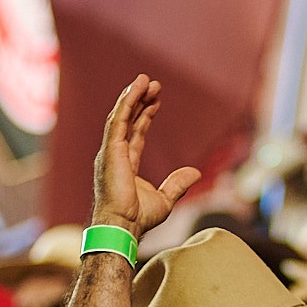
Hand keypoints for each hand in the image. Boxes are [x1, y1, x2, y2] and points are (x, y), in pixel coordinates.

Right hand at [91, 75, 202, 238]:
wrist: (123, 227)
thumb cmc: (138, 219)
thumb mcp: (165, 199)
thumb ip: (178, 183)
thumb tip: (196, 172)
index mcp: (125, 164)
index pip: (135, 133)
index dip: (145, 116)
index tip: (156, 101)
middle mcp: (114, 154)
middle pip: (127, 120)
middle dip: (139, 100)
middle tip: (153, 84)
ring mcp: (110, 151)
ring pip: (121, 116)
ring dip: (132, 96)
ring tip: (145, 79)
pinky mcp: (110, 149)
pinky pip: (118, 120)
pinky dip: (126, 103)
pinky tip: (136, 89)